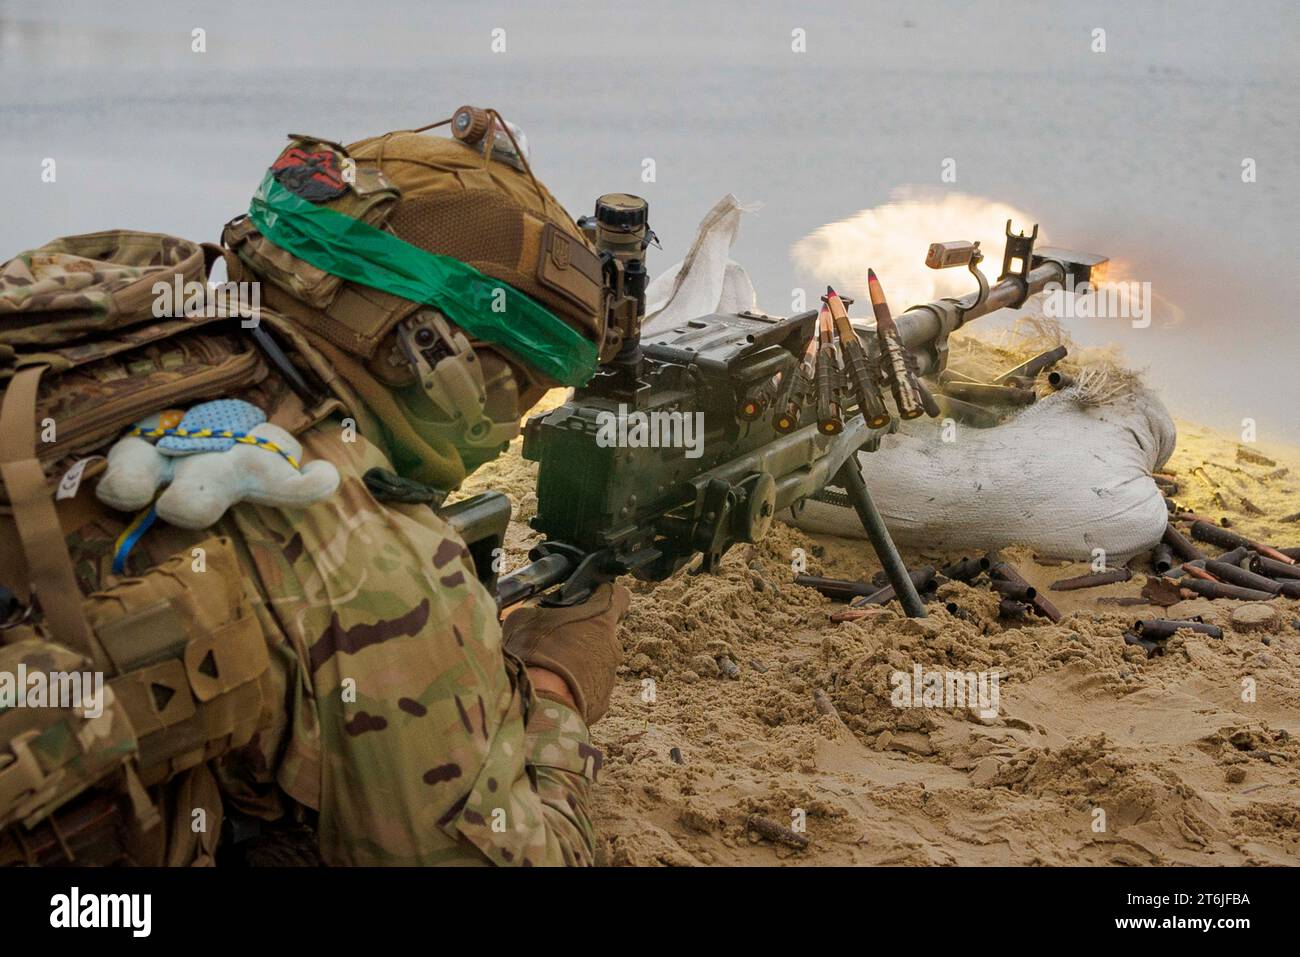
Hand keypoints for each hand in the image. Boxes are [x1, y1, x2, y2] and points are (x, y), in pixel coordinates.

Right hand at [502, 583, 629, 723]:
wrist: (540, 702)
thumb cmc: (535, 653)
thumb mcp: (525, 617)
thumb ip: (539, 608)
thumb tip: (536, 609)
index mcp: (600, 617)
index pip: (618, 595)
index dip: (604, 595)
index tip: (590, 599)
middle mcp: (612, 645)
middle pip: (602, 633)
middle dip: (583, 635)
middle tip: (556, 642)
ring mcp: (610, 675)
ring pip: (596, 662)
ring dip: (578, 663)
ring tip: (551, 671)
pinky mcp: (603, 701)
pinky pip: (590, 687)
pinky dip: (576, 687)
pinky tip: (555, 690)